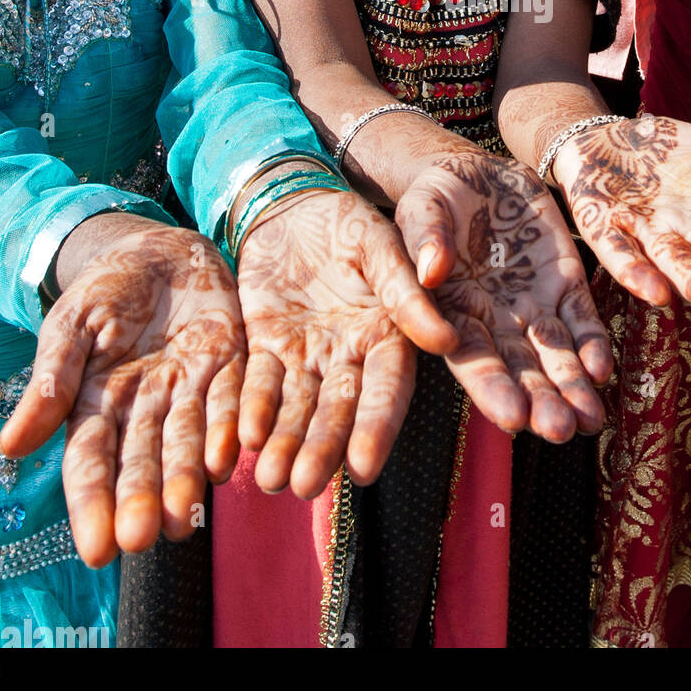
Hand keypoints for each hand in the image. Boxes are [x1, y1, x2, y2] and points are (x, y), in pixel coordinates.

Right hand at [0, 215, 245, 567]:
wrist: (157, 249)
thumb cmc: (104, 290)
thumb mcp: (70, 326)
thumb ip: (52, 380)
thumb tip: (11, 448)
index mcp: (95, 405)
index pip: (91, 462)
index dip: (93, 505)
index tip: (96, 551)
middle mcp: (144, 409)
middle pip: (142, 462)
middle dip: (142, 501)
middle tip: (144, 540)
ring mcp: (187, 390)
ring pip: (187, 443)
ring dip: (186, 481)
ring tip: (184, 520)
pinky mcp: (227, 365)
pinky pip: (229, 401)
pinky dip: (227, 429)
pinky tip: (226, 460)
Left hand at [234, 186, 456, 498]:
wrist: (291, 204)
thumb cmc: (348, 221)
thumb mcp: (380, 246)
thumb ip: (404, 292)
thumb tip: (446, 341)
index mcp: (386, 335)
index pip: (386, 390)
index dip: (375, 428)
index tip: (364, 468)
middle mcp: (349, 356)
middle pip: (338, 410)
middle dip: (322, 448)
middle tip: (305, 486)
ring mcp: (306, 356)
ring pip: (297, 408)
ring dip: (286, 443)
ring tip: (272, 481)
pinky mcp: (267, 348)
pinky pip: (258, 385)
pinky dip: (252, 411)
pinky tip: (244, 438)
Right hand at [396, 151, 611, 442]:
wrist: (475, 172)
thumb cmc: (434, 197)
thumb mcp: (421, 211)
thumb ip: (425, 240)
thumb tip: (432, 271)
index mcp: (453, 312)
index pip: (473, 359)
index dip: (492, 388)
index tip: (512, 418)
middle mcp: (496, 320)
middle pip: (521, 369)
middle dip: (542, 401)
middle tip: (561, 431)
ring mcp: (533, 304)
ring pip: (556, 355)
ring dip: (573, 387)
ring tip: (592, 419)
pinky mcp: (564, 281)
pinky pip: (582, 318)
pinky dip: (593, 344)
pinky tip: (603, 369)